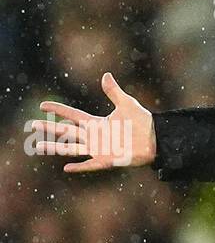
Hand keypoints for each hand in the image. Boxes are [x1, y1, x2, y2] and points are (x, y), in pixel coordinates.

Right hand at [27, 73, 155, 172]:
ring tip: (38, 146)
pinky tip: (66, 168)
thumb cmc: (142, 122)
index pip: (72, 115)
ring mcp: (98, 149)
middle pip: (66, 131)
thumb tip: (105, 75)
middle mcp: (94, 136)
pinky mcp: (107, 160)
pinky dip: (79, 167)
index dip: (58, 109)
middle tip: (31, 125)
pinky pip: (89, 165)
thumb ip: (114, 91)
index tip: (43, 106)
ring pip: (71, 148)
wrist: (156, 139)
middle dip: (49, 128)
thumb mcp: (126, 104)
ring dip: (55, 148)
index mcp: (96, 122)